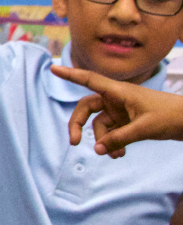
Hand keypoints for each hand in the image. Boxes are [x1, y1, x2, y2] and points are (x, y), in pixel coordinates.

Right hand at [51, 65, 182, 157]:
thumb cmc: (170, 117)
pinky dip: (112, 143)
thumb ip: (118, 139)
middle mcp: (116, 99)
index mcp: (119, 91)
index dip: (70, 75)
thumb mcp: (143, 128)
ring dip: (103, 141)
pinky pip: (110, 133)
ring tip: (115, 155)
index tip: (54, 69)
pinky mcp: (127, 121)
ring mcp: (121, 110)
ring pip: (99, 125)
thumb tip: (96, 149)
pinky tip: (120, 153)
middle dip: (78, 125)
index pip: (90, 80)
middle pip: (86, 108)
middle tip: (74, 142)